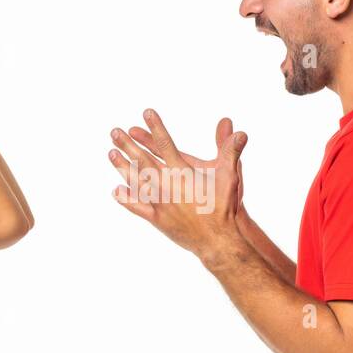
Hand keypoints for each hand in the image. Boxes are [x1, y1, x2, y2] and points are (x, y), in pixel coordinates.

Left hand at [109, 109, 246, 258]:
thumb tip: (241, 132)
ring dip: (122, 166)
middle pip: (143, 160)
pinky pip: (137, 206)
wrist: (217, 240)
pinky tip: (116, 191)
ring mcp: (159, 202)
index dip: (155, 127)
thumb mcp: (230, 176)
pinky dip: (126, 198)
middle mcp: (167, 185)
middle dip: (128, 144)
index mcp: (182, 173)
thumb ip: (232, 151)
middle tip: (114, 132)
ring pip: (136, 180)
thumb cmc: (225, 206)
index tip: (146, 113)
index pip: (166, 144)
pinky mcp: (157, 219)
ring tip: (111, 153)